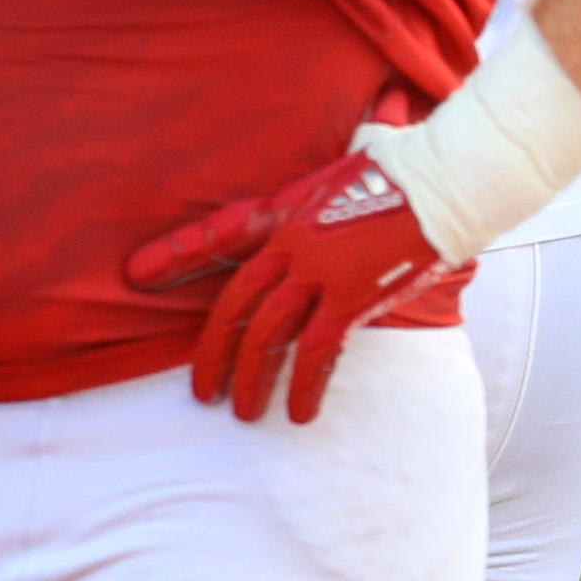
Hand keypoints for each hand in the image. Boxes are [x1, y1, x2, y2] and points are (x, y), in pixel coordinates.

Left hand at [125, 150, 471, 423]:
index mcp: (286, 210)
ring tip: (245, 412)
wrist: (445, 179)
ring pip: (267, 334)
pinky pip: (316, 351)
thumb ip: (322, 196)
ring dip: (252, 378)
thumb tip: (321, 198)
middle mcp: (292, 242)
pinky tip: (301, 412)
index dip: (176, 255)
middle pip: (235, 304)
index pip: (220, 233)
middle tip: (203, 392)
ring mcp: (319, 271)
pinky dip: (305, 384)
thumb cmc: (405, 168)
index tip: (136, 274)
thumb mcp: (343, 174)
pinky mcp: (351, 296)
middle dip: (213, 353)